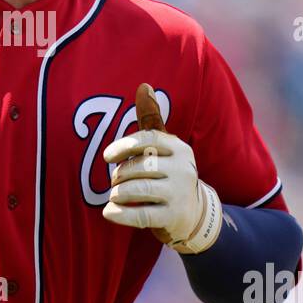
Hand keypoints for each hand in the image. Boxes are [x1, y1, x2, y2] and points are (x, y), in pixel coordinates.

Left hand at [101, 83, 222, 253]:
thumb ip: (151, 119)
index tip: (107, 157)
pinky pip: (140, 215)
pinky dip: (121, 214)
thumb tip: (143, 86)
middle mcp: (183, 169)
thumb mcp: (164, 146)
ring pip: (137, 190)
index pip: (148, 139)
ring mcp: (179, 194)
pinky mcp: (173, 217)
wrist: (195, 213)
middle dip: (120, 175)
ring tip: (115, 196)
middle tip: (115, 181)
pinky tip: (109, 212)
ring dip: (119, 194)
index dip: (124, 147)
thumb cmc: (170, 173)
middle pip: (139, 167)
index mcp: (178, 148)